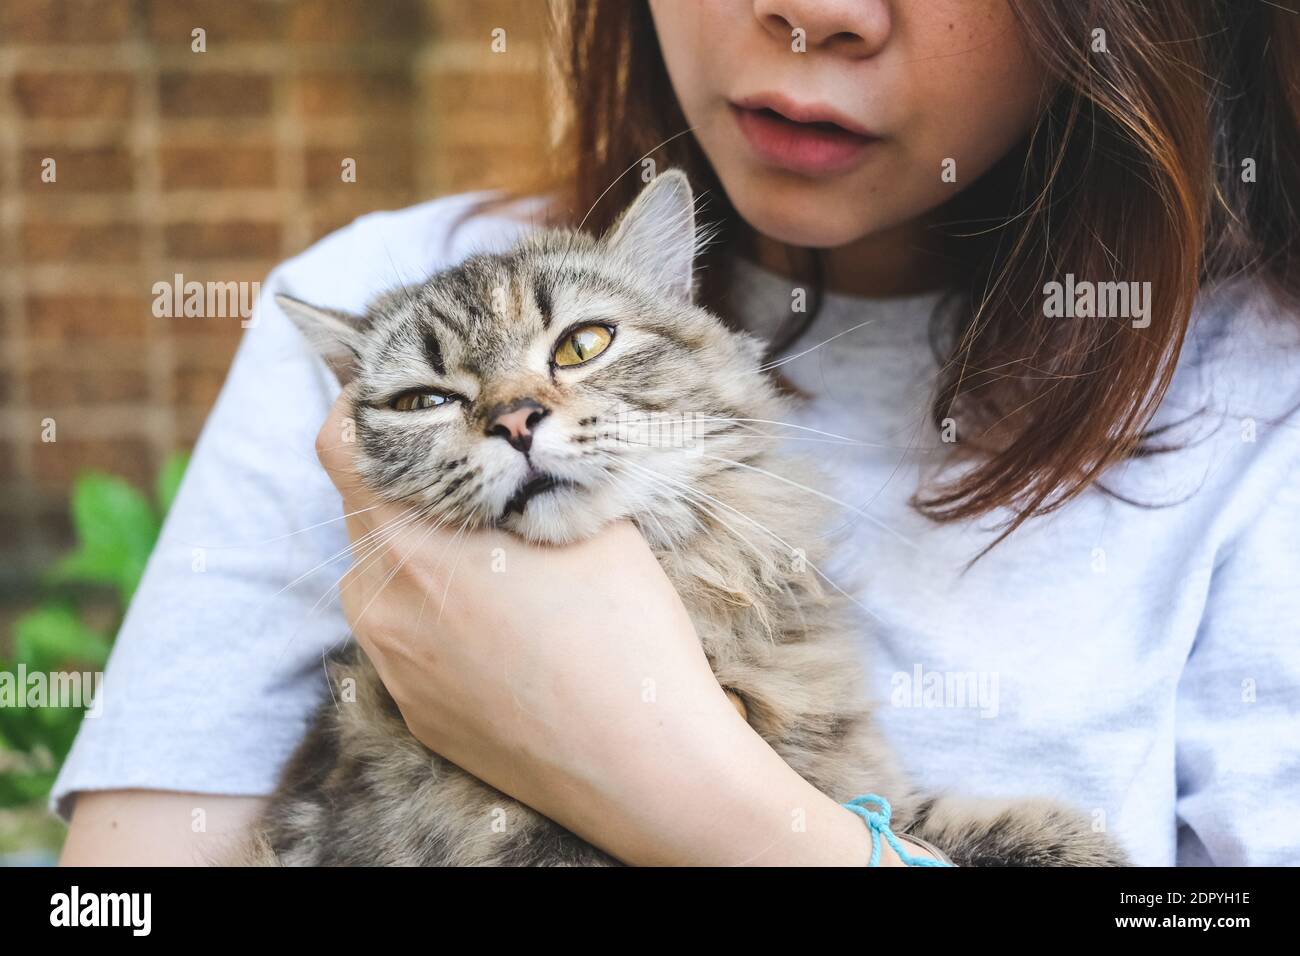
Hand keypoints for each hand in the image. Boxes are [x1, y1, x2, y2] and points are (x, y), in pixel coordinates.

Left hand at [315, 394, 930, 865]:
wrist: (646, 766)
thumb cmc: (625, 630)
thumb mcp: (582, 519)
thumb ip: (519, 471)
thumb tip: (502, 436)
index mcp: (408, 540)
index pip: (338, 447)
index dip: (361, 415)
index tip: (400, 410)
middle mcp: (378, 604)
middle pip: (367, 518)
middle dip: (413, 495)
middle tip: (483, 494)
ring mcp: (391, 667)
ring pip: (387, 585)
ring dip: (424, 563)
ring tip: (505, 576)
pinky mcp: (415, 714)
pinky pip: (408, 645)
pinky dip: (440, 625)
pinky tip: (510, 638)